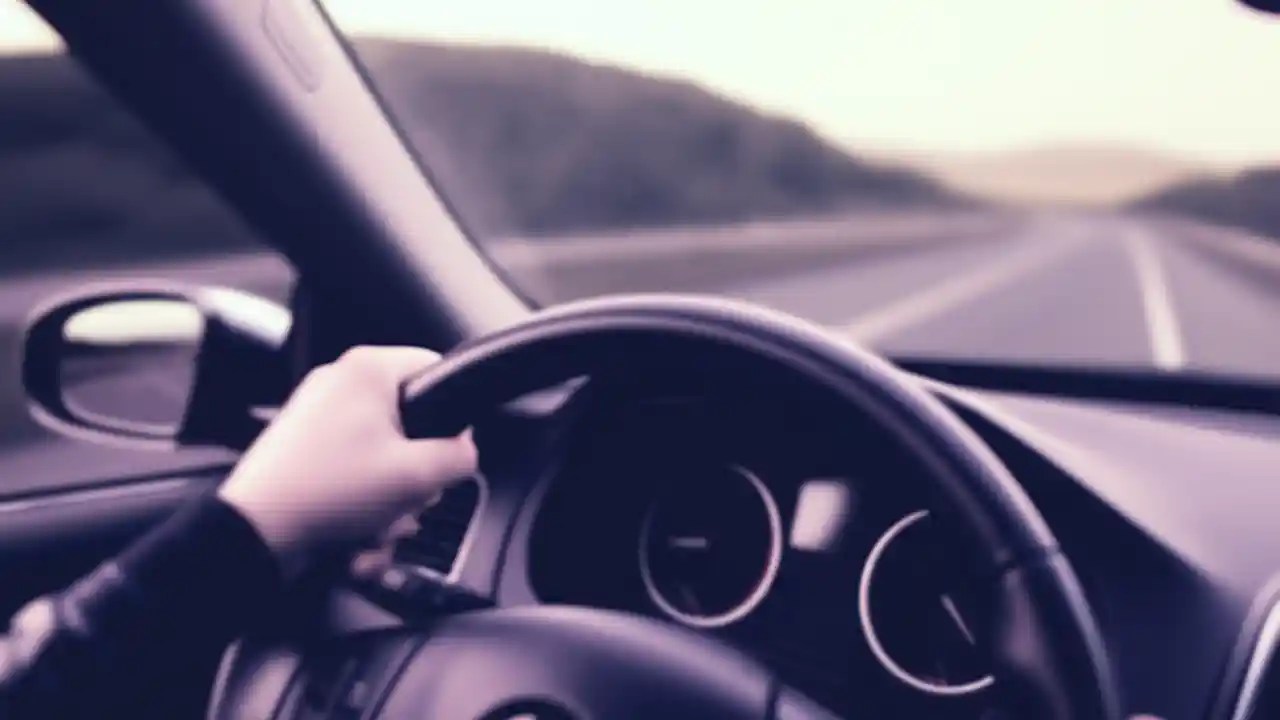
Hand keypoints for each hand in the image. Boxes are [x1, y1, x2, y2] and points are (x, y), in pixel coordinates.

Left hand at [218, 346, 476, 569]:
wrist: (256, 534)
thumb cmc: (327, 493)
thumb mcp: (419, 476)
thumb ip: (460, 457)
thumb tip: (463, 452)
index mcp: (368, 369)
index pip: (438, 372)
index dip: (453, 419)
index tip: (447, 455)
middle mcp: (340, 385)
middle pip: (412, 426)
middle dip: (416, 478)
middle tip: (409, 500)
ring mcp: (318, 418)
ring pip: (385, 460)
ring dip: (390, 506)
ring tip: (377, 531)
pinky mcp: (305, 453)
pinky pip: (355, 477)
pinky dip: (362, 512)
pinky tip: (357, 543)